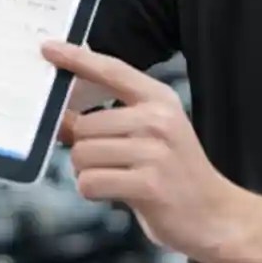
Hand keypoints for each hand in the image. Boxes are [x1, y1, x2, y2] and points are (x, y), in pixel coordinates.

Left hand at [41, 41, 246, 260]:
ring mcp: (155, 152)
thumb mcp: (151, 134)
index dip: (77, 58)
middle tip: (108, 162)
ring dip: (87, 171)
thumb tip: (59, 116)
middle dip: (83, 148)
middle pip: (84, 125)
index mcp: (159, 99)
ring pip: (82, 154)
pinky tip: (118, 192)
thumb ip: (109, 120)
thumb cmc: (174, 174)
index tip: (48, 48)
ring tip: (116, 177)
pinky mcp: (149, 184)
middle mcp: (158, 120)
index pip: (112, 70)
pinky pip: (90, 182)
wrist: (213, 214)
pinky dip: (93, 191)